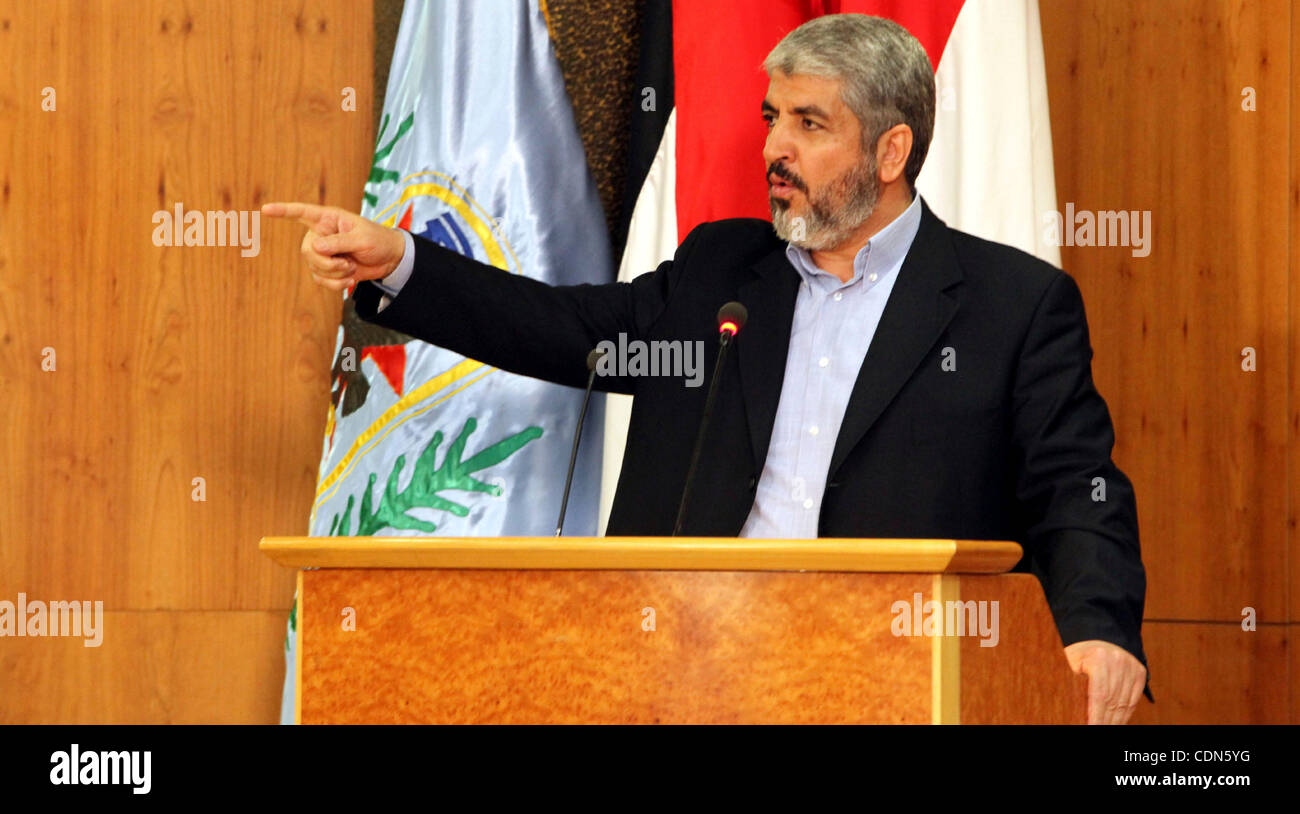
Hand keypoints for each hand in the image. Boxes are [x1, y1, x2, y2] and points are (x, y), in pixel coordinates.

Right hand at [261, 202, 406, 291]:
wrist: (389, 259)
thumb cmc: (378, 241)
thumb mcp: (362, 239)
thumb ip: (339, 242)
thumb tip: (315, 247)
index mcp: (328, 219)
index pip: (301, 212)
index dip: (283, 211)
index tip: (265, 210)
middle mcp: (320, 234)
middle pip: (307, 251)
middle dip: (327, 263)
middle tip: (348, 262)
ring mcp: (322, 253)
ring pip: (314, 268)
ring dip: (335, 273)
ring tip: (352, 266)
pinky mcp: (326, 269)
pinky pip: (321, 280)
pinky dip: (336, 284)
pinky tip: (350, 280)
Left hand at [1063, 639, 1146, 723]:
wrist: (1098, 634)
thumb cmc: (1079, 651)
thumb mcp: (1071, 663)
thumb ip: (1075, 684)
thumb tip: (1075, 709)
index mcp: (1099, 659)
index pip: (1099, 696)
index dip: (1096, 716)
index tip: (1092, 727)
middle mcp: (1118, 662)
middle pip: (1113, 701)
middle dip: (1106, 720)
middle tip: (1098, 729)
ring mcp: (1131, 666)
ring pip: (1125, 702)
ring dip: (1117, 719)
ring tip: (1108, 727)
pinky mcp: (1139, 671)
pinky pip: (1134, 698)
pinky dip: (1127, 712)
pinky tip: (1119, 720)